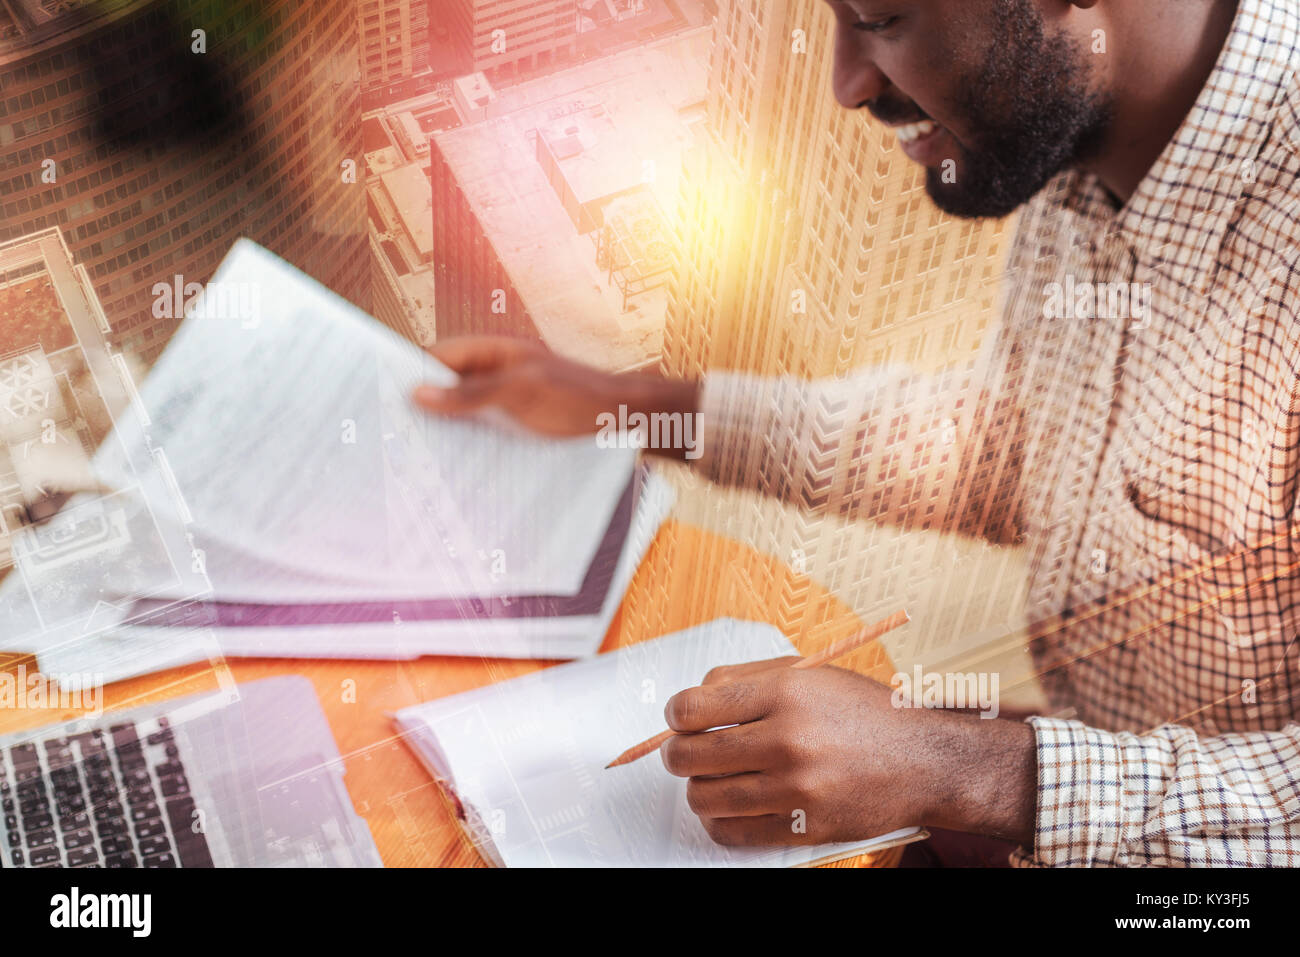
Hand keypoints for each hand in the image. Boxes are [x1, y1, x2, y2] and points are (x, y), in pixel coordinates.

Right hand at [412, 337, 697, 446]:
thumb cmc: (578, 399)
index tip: (377, 397)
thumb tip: (418, 392)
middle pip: (444, 382)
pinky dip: (465, 439)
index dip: (407, 372)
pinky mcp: (517, 420)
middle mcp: (495, 369)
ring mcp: (506, 395)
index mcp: (492, 350)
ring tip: (411, 453)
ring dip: (442, 426)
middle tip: (388, 433)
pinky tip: (452, 463)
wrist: (626, 419)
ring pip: (461, 408)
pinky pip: (481, 426)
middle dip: (420, 403)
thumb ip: (469, 394)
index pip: (435, 355)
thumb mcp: (519, 395)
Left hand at [660, 658, 1036, 846]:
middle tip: (686, 752)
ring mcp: (796, 788)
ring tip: (712, 778)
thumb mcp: (808, 673)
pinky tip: (729, 806)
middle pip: (690, 755)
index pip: (693, 709)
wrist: (922, 759)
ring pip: (705, 797)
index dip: (675, 715)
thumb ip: (745, 679)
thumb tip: (690, 702)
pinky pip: (733, 832)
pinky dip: (719, 821)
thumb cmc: (862, 711)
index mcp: (784, 693)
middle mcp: (787, 740)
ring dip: (698, 788)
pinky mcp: (804, 826)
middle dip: (677, 754)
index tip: (681, 719)